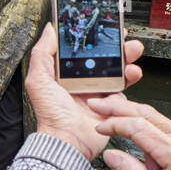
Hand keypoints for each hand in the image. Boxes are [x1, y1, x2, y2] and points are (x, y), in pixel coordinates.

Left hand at [23, 22, 144, 161]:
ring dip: (127, 62)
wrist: (68, 141)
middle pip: (103, 59)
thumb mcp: (39, 80)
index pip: (81, 51)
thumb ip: (42, 53)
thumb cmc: (51, 115)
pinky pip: (123, 90)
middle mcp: (82, 82)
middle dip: (116, 48)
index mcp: (65, 75)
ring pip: (117, 72)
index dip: (93, 39)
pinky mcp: (110, 105)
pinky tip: (128, 78)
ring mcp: (98, 93)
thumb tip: (49, 30)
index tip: (102, 28)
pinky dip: (129, 82)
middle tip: (124, 40)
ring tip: (131, 57)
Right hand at [86, 96, 170, 169]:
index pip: (138, 127)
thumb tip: (111, 156)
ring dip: (137, 125)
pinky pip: (168, 129)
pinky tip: (154, 158)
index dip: (114, 123)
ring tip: (133, 149)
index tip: (99, 126)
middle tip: (99, 103)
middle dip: (119, 106)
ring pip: (156, 119)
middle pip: (146, 112)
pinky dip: (153, 136)